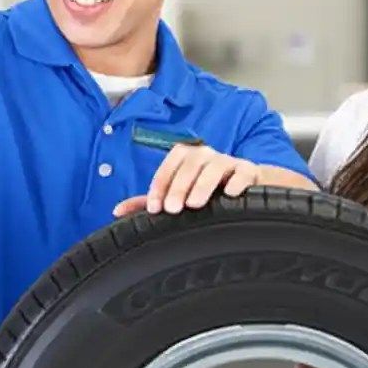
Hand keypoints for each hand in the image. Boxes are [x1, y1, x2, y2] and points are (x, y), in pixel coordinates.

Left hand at [113, 144, 260, 217]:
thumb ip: (150, 201)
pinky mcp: (250, 171)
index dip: (160, 185)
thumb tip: (117, 211)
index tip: (155, 208)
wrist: (245, 189)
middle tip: (173, 209)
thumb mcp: (177, 195)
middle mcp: (206, 156)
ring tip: (196, 204)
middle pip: (191, 163)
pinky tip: (230, 194)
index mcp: (186, 158)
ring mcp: (229, 162)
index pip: (169, 166)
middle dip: (179, 186)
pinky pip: (244, 172)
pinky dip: (237, 182)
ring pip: (216, 166)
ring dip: (203, 184)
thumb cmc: (205, 192)